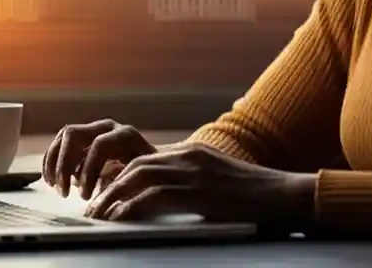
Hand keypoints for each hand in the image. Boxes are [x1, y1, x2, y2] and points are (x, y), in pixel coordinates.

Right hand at [42, 119, 157, 198]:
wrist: (153, 169)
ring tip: (54, 186)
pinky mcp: (83, 137)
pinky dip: (52, 160)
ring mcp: (94, 129)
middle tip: (64, 192)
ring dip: (55, 162)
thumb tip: (100, 203)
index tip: (85, 197)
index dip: (89, 171)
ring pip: (64, 137)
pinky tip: (51, 180)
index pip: (99, 146)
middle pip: (75, 135)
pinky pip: (60, 142)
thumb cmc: (148, 180)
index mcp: (125, 136)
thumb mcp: (141, 184)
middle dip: (65, 165)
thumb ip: (121, 189)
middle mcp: (108, 127)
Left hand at [83, 142, 316, 229]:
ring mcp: (192, 172)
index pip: (142, 158)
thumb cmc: (249, 192)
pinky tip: (121, 220)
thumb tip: (162, 194)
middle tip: (93, 208)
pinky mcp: (198, 191)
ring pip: (138, 178)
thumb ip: (189, 178)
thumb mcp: (215, 176)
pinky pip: (155, 197)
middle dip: (108, 187)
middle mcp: (187, 156)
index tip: (103, 195)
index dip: (118, 176)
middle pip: (134, 166)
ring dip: (113, 198)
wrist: (279, 193)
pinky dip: (133, 207)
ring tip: (98, 216)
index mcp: (189, 151)